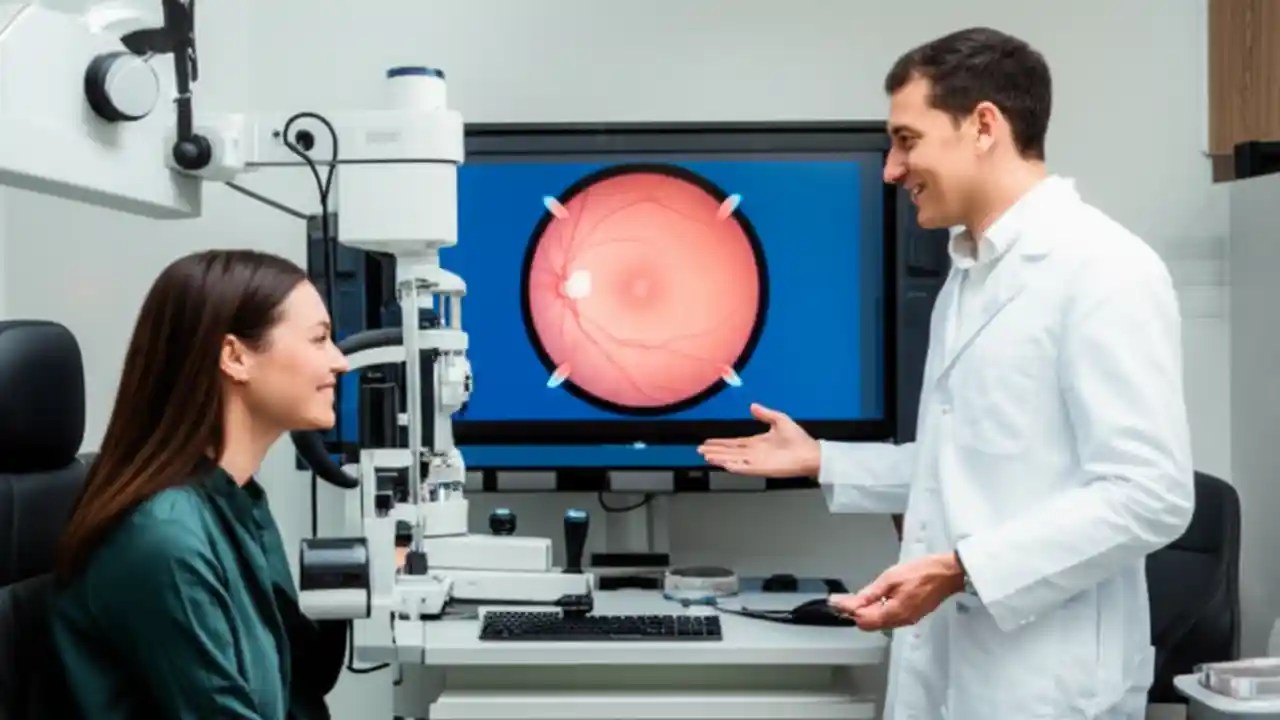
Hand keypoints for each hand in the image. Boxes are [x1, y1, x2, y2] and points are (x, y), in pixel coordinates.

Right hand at [697, 403, 820, 476]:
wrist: (810, 453)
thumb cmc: (799, 440)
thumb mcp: (780, 420)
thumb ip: (765, 414)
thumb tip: (753, 405)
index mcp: (757, 442)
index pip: (734, 443)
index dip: (720, 443)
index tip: (708, 443)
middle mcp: (754, 453)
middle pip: (730, 452)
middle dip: (715, 451)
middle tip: (700, 451)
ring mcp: (757, 461)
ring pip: (734, 460)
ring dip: (720, 459)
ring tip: (707, 457)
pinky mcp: (763, 469)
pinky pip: (745, 468)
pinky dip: (735, 467)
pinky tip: (725, 465)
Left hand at [828, 552, 964, 630]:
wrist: (948, 573)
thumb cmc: (922, 572)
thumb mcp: (891, 578)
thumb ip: (870, 594)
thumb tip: (851, 604)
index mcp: (894, 613)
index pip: (863, 620)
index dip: (848, 610)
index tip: (835, 601)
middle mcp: (900, 621)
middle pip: (869, 624)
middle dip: (855, 612)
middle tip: (843, 599)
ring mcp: (907, 619)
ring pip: (879, 622)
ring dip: (866, 611)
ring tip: (856, 598)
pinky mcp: (912, 614)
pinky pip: (889, 618)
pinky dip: (879, 610)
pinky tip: (875, 599)